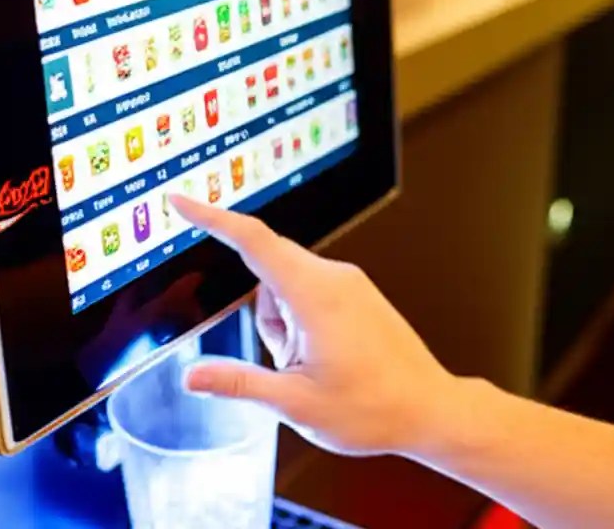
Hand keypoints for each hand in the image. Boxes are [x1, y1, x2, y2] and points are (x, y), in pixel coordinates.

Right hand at [171, 194, 460, 456]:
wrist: (432, 412)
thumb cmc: (375, 409)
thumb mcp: (296, 404)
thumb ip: (239, 383)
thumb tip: (193, 376)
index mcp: (315, 295)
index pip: (252, 241)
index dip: (211, 218)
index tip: (181, 201)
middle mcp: (334, 277)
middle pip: (266, 274)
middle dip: (264, 319)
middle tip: (290, 363)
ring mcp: (349, 283)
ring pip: (285, 289)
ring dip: (283, 326)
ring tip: (313, 368)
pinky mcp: (356, 293)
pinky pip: (308, 294)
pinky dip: (302, 324)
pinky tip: (326, 360)